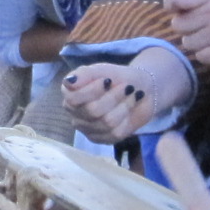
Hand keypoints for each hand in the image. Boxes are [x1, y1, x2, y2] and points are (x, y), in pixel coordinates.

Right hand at [60, 49, 190, 141]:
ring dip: (124, 106)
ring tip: (131, 95)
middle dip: (114, 96)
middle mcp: (76, 114)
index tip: (108, 80)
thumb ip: (84, 74)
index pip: (73, 99)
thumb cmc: (116, 78)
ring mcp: (89, 129)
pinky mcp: (104, 139)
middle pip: (92, 111)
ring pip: (107, 122)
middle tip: (126, 87)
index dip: (92, 90)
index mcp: (70, 95)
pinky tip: (129, 109)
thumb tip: (68, 82)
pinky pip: (116, 133)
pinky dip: (127, 118)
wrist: (140, 88)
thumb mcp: (101, 70)